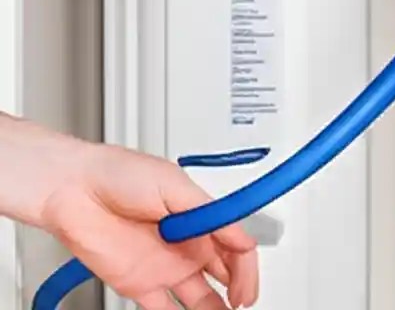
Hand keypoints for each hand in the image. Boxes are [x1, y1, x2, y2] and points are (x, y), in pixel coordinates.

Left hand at [35, 137, 258, 309]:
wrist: (71, 190)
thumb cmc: (119, 174)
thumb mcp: (175, 186)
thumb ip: (210, 215)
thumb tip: (241, 237)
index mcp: (201, 219)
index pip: (236, 249)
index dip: (247, 270)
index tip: (246, 287)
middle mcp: (187, 245)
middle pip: (225, 274)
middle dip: (240, 289)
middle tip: (243, 302)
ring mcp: (164, 267)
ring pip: (200, 297)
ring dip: (214, 309)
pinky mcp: (138, 284)